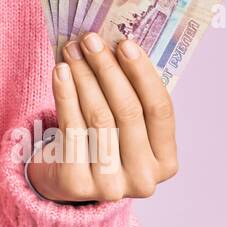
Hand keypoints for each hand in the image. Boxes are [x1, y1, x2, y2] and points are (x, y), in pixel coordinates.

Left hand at [25, 31, 178, 203]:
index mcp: (166, 162)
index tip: (125, 43)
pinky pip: (71, 129)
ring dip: (84, 77)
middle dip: (108, 69)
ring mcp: (111, 186)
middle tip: (91, 40)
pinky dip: (65, 95)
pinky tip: (59, 72)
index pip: (160, 110)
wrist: (63, 178)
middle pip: (128, 111)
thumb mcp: (124, 127)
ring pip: (98, 117)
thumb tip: (116, 46)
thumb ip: (130, 96)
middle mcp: (144, 179)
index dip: (143, 74)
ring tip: (72, 51)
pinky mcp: (76, 184)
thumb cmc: (99, 140)